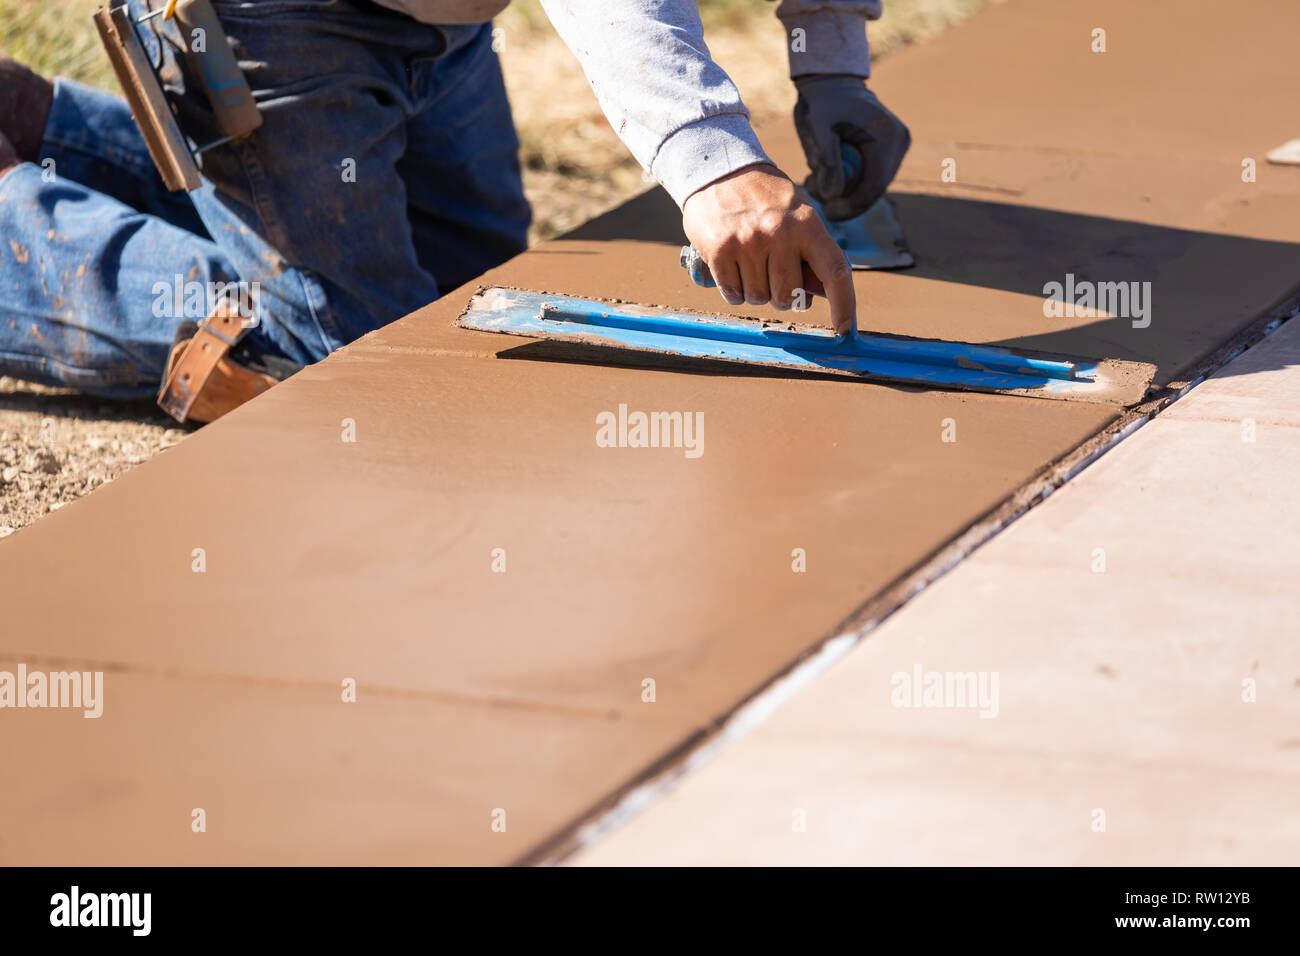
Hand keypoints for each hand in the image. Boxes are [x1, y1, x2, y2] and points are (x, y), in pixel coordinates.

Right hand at [681, 163, 855, 334]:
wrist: (718, 170)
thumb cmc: (764, 199)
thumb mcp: (797, 214)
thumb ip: (811, 251)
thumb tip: (822, 294)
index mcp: (807, 223)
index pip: (835, 271)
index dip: (844, 304)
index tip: (844, 328)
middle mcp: (780, 233)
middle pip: (787, 296)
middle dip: (781, 295)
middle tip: (772, 274)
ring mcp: (748, 242)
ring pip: (758, 297)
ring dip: (754, 289)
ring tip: (749, 261)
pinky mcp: (719, 250)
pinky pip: (732, 293)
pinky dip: (733, 289)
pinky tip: (732, 266)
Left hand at [794, 74, 909, 220]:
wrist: (833, 83)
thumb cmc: (823, 103)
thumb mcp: (819, 129)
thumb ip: (827, 162)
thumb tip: (831, 196)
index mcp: (887, 135)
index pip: (875, 185)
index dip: (852, 206)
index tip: (828, 214)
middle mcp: (899, 140)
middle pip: (876, 188)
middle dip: (847, 199)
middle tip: (817, 197)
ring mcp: (898, 145)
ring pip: (874, 185)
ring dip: (847, 191)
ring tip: (817, 182)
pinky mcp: (891, 149)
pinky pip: (872, 175)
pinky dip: (852, 180)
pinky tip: (830, 176)